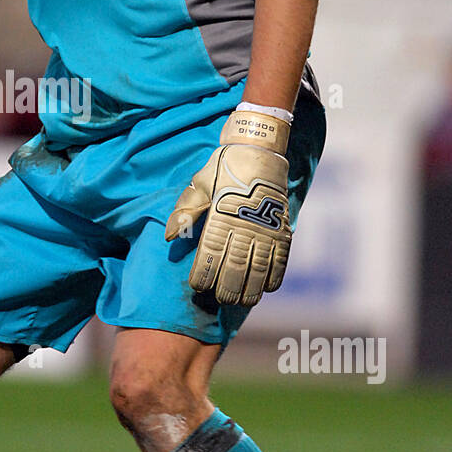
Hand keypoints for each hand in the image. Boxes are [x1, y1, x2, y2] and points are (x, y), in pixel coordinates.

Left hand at [165, 109, 291, 305]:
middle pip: (235, 268)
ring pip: (259, 269)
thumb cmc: (223, 168)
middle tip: (222, 300)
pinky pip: (281, 259)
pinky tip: (267, 289)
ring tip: (243, 301)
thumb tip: (170, 237)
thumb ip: (185, 212)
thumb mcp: (198, 184)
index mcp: (220, 217)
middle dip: (227, 289)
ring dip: (251, 289)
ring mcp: (265, 229)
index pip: (210, 255)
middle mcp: (244, 227)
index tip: (198, 288)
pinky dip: (275, 276)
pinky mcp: (282, 229)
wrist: (259, 149)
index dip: (204, 275)